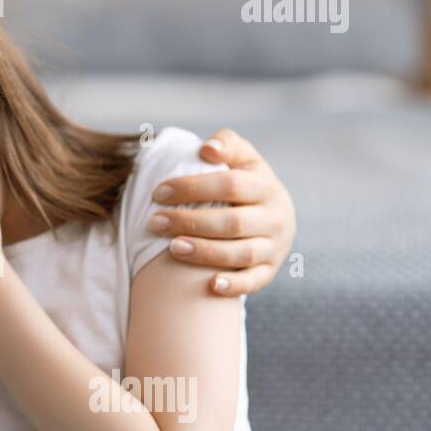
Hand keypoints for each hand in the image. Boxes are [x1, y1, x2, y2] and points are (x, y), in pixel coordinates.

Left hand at [149, 127, 296, 295]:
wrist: (275, 218)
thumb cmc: (247, 184)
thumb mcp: (244, 160)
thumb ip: (228, 145)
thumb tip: (207, 148)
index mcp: (267, 187)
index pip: (230, 185)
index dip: (193, 188)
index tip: (159, 191)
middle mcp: (275, 218)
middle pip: (232, 222)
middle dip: (191, 222)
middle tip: (155, 222)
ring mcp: (274, 248)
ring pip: (241, 253)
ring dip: (206, 252)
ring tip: (173, 248)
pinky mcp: (269, 272)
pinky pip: (254, 281)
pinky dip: (235, 285)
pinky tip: (211, 285)